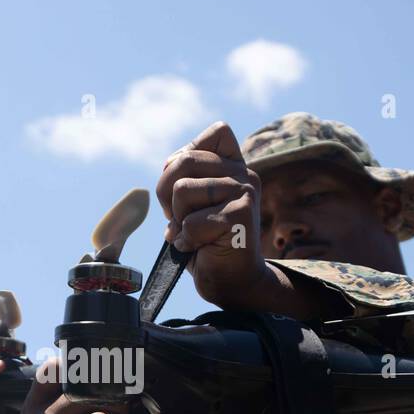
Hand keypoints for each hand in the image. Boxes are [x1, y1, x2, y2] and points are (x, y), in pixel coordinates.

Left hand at [156, 121, 274, 307]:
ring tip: (194, 234)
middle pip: (185, 160)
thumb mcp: (193, 202)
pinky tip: (199, 248)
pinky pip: (191, 222)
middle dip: (168, 194)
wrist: (233, 282)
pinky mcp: (240, 216)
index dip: (185, 157)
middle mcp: (244, 174)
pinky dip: (186, 240)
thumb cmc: (207, 243)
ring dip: (179, 219)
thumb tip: (169, 170)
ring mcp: (245, 193)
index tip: (183, 190)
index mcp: (236, 166)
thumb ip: (186, 177)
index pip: (217, 132)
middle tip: (180, 219)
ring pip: (183, 189)